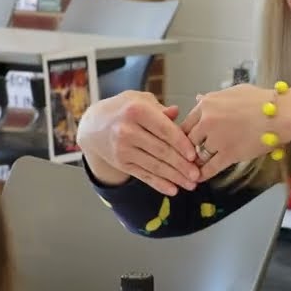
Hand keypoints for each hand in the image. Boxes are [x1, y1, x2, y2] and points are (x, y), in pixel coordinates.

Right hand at [75, 90, 200, 194]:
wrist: (93, 125)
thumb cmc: (124, 109)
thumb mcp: (140, 100)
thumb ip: (160, 109)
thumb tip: (176, 112)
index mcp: (136, 111)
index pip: (164, 129)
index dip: (181, 143)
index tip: (194, 155)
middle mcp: (127, 130)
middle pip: (160, 151)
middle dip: (181, 165)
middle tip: (197, 174)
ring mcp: (122, 149)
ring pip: (153, 166)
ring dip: (174, 177)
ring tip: (190, 185)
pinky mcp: (121, 163)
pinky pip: (143, 175)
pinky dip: (158, 184)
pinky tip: (173, 190)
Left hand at [181, 83, 275, 180]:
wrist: (280, 114)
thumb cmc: (261, 101)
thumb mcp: (234, 92)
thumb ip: (213, 98)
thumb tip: (199, 98)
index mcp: (207, 104)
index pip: (187, 122)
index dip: (189, 132)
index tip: (191, 139)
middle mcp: (207, 120)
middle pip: (189, 139)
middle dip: (191, 147)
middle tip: (193, 154)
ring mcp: (217, 138)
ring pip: (199, 154)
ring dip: (198, 161)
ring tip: (196, 167)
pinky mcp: (228, 154)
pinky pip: (210, 167)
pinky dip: (203, 174)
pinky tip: (199, 178)